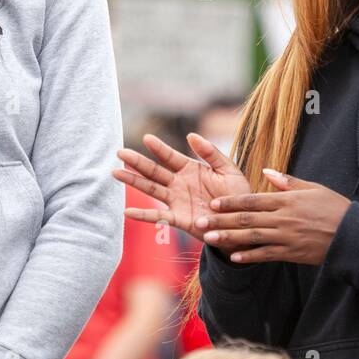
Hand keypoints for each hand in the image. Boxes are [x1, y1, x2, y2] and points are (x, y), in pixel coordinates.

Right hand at [113, 133, 251, 241]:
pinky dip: (142, 215)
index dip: (158, 147)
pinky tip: (127, 211)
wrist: (242, 224)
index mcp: (190, 169)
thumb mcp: (228, 170)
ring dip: (133, 181)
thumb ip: (211, 153)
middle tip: (120, 152)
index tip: (147, 138)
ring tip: (116, 172)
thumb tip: (191, 135)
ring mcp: (176, 201)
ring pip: (151, 189)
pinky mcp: (178, 219)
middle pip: (154, 171)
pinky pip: (157, 216)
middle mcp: (179, 184)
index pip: (170, 156)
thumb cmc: (237, 195)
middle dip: (137, 162)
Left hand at [199, 169, 350, 265]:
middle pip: (246, 219)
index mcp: (287, 200)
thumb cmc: (334, 208)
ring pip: (252, 237)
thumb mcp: (313, 188)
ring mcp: (287, 237)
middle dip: (221, 220)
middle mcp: (284, 218)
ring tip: (209, 238)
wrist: (354, 235)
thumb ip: (288, 181)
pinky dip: (249, 256)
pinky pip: (266, 255)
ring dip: (228, 238)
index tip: (212, 203)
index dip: (231, 202)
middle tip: (200, 221)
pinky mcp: (292, 253)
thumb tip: (267, 171)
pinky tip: (233, 257)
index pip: (252, 200)